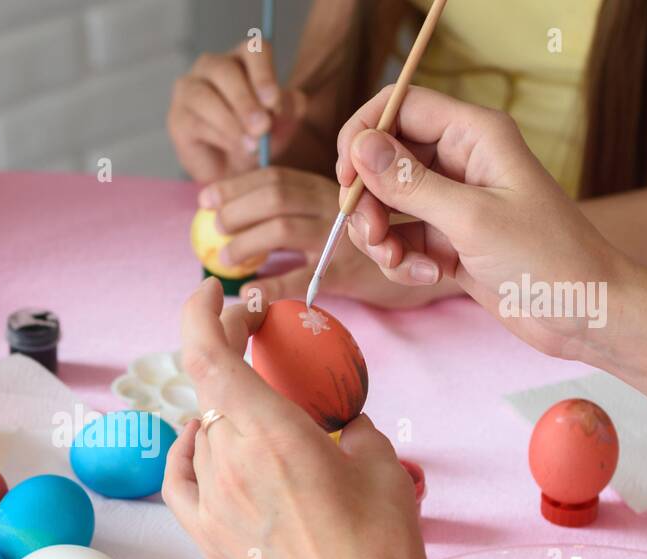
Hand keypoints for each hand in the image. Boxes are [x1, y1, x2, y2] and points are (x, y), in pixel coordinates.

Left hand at [163, 278, 427, 558]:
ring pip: (202, 430)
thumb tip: (338, 418)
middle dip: (228, 352)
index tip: (215, 292)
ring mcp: (212, 502)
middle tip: (254, 340)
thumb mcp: (382, 467)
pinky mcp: (207, 536)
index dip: (201, 312)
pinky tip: (203, 441)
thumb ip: (353, 426)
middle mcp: (231, 462)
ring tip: (258, 407)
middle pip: (209, 388)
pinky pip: (181, 477)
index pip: (209, 354)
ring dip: (224, 406)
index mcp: (272, 435)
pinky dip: (188, 449)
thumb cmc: (379, 552)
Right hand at [168, 41, 306, 183]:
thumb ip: (289, 110)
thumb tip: (291, 98)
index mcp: (242, 59)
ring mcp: (189, 90)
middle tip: (263, 127)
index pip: (253, 49)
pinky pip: (195, 121)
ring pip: (205, 95)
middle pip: (225, 69)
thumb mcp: (282, 126)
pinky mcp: (177, 118)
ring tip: (252, 144)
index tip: (273, 102)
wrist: (234, 174)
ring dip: (231, 120)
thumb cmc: (257, 140)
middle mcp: (212, 67)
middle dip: (245, 100)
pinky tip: (235, 148)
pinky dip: (219, 136)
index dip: (263, 73)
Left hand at [199, 166, 458, 308]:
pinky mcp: (350, 273)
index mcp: (330, 189)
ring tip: (225, 258)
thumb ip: (312, 212)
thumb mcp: (349, 219)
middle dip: (235, 208)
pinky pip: (301, 278)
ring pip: (283, 227)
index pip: (277, 176)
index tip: (206, 196)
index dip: (238, 184)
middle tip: (212, 228)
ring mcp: (343, 238)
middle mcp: (335, 205)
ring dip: (246, 241)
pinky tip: (247, 294)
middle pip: (274, 194)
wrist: (440, 269)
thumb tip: (251, 221)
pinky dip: (269, 286)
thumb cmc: (387, 246)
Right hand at [336, 85, 623, 357]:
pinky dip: (401, 260)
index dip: (364, 136)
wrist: (581, 312)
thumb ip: (410, 183)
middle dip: (367, 200)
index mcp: (475, 134)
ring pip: (385, 204)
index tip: (347, 179)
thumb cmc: (546, 258)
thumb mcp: (471, 218)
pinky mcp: (447, 238)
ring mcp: (451, 200)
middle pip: (383, 159)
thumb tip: (361, 146)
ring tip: (400, 262)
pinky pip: (400, 238)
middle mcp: (460, 160)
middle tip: (371, 234)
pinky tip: (428, 277)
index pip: (399, 107)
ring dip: (380, 236)